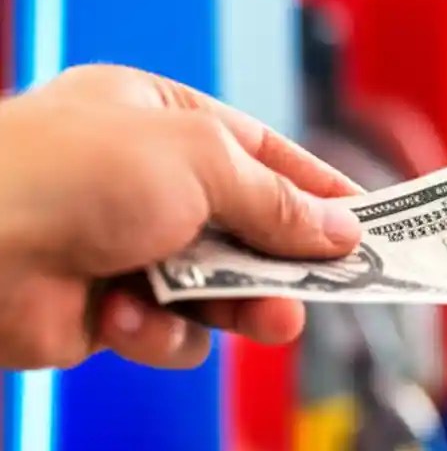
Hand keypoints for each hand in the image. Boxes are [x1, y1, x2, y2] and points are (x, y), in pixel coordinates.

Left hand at [0, 64, 363, 369]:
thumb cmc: (72, 174)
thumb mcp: (202, 163)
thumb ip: (279, 201)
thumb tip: (342, 230)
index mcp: (159, 119)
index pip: (262, 152)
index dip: (319, 188)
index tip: (369, 222)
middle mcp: (143, 180)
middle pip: (248, 228)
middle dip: (288, 260)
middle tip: (337, 285)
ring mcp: (123, 246)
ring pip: (219, 289)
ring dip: (240, 307)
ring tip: (269, 321)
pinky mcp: (107, 310)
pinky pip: (171, 330)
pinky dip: (160, 331)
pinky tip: (127, 317)